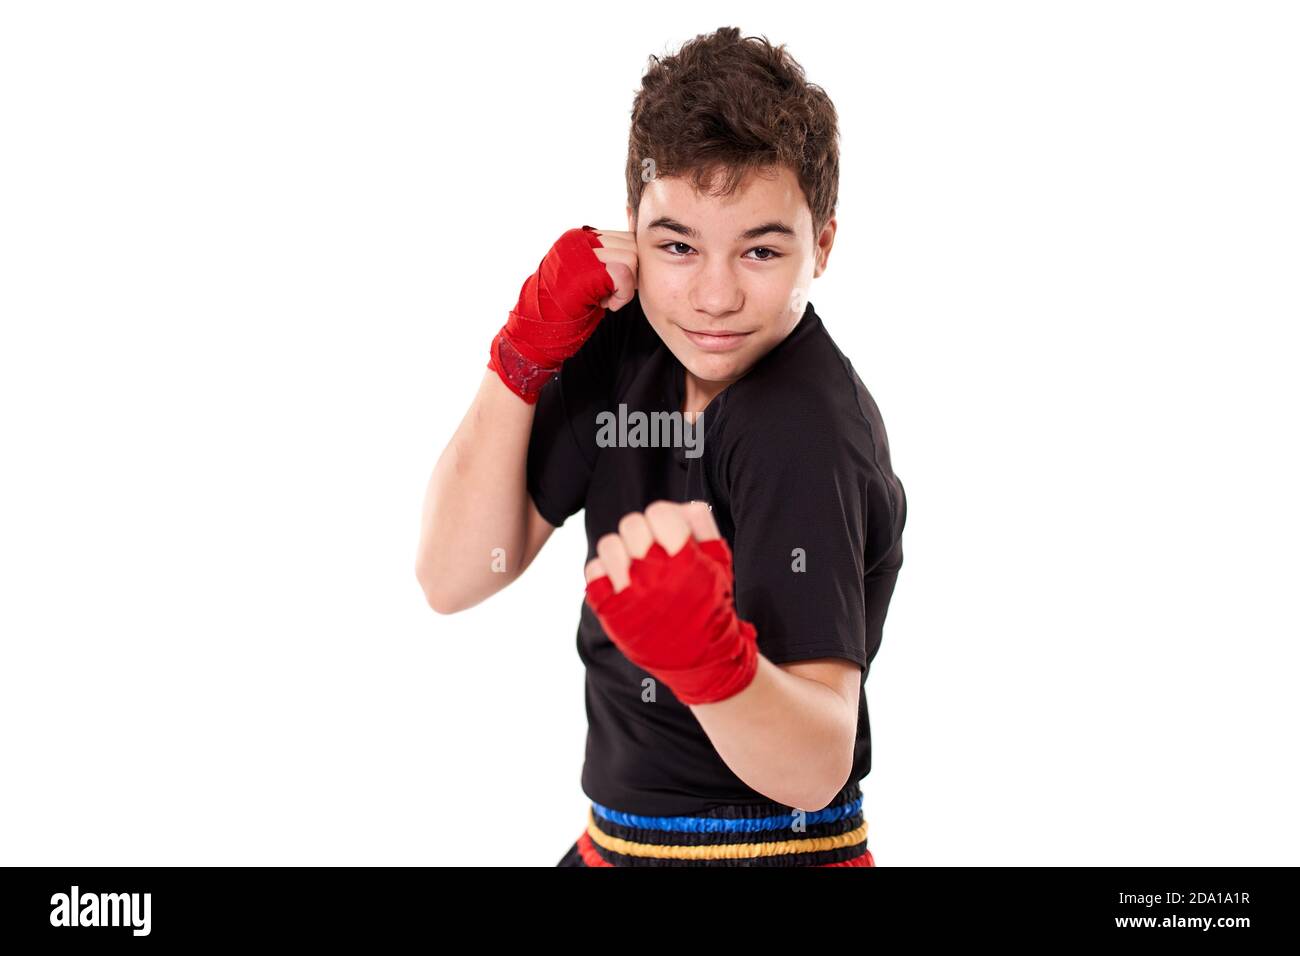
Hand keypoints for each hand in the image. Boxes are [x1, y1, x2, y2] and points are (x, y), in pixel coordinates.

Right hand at [487, 225, 636, 403]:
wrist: (538, 328)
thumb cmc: (564, 308)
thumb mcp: (584, 276)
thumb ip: (605, 260)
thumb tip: (639, 253)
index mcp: (579, 237)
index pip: (625, 238)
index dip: (627, 265)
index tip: (609, 287)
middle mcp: (580, 238)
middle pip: (632, 245)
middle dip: (630, 274)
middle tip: (608, 294)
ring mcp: (581, 252)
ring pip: (631, 258)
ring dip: (626, 287)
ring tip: (604, 300)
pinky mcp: (586, 269)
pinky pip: (625, 274)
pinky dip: (623, 295)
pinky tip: (607, 306)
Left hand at [583, 501, 758, 704]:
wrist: (700, 658)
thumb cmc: (710, 605)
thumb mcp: (720, 563)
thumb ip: (703, 526)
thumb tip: (682, 504)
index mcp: (685, 561)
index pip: (659, 512)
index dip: (664, 518)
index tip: (669, 533)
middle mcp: (655, 576)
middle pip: (632, 525)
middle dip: (643, 532)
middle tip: (652, 550)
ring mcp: (630, 594)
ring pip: (609, 545)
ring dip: (622, 550)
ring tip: (635, 565)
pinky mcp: (611, 612)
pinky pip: (593, 572)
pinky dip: (604, 572)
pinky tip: (620, 580)